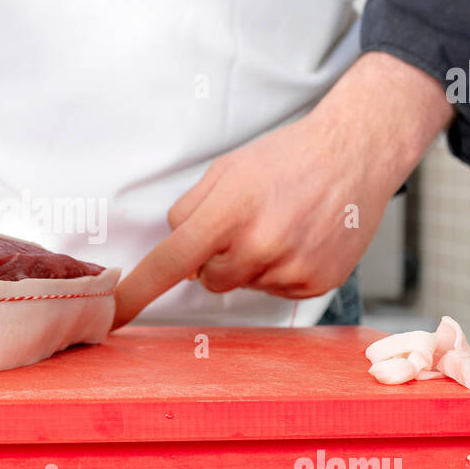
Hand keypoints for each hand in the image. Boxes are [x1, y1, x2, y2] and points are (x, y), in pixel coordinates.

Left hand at [112, 52, 452, 327]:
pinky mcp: (317, 284)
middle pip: (207, 278)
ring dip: (250, 263)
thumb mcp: (225, 170)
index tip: (113, 316)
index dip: (137, 292)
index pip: (169, 261)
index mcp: (229, 213)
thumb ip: (188, 212)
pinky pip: (276, 289)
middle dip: (216, 255)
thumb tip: (176, 251)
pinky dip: (280, 269)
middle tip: (246, 220)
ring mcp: (291, 269)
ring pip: (243, 285)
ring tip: (280, 223)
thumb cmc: (285, 157)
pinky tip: (301, 237)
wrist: (356, 152)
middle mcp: (260, 247)